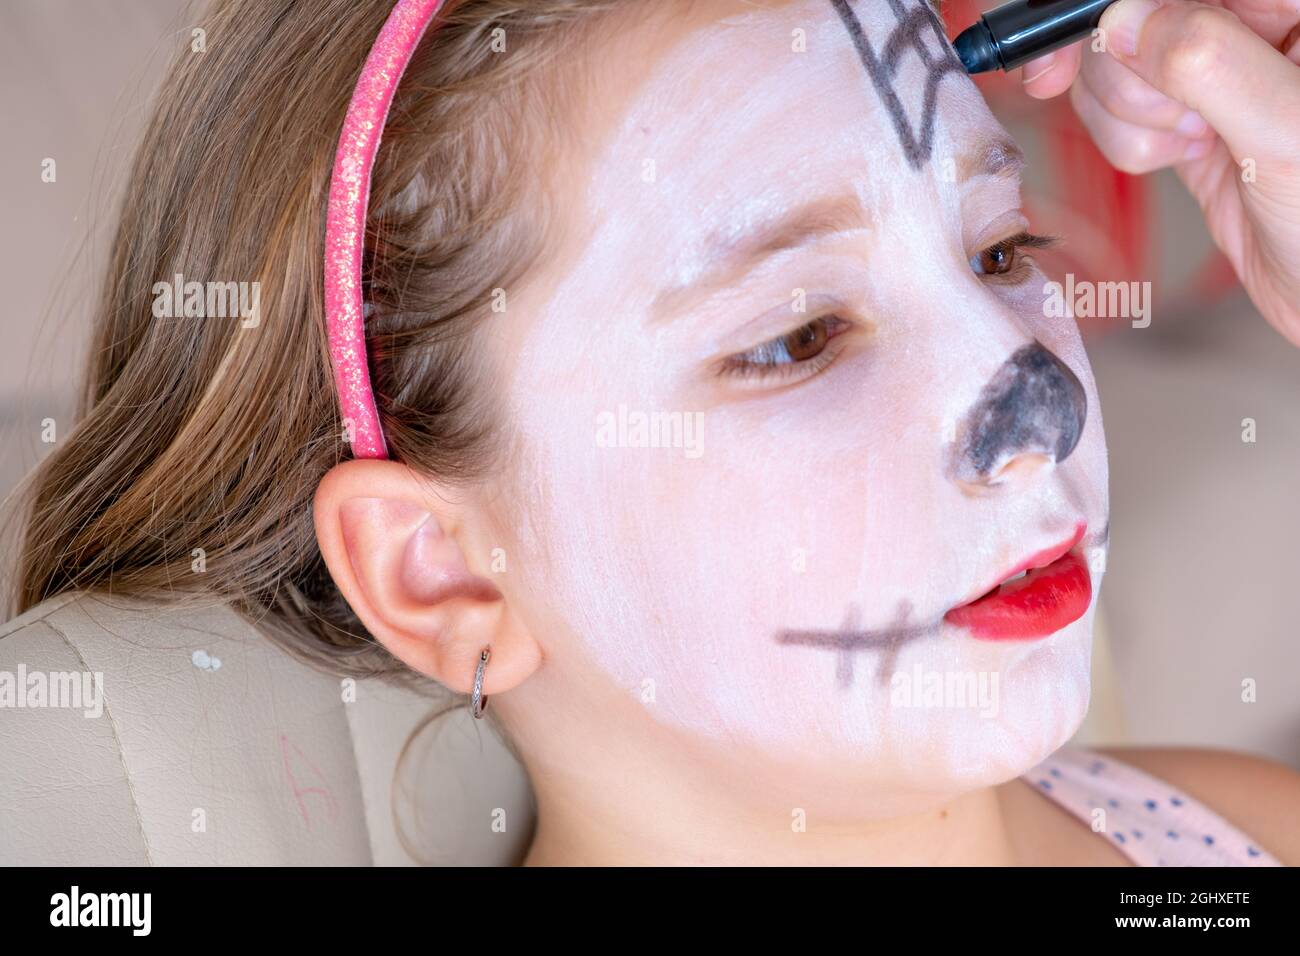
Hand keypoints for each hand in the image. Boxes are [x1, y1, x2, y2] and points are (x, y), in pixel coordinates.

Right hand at [1020, 0, 1299, 344]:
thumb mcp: (1284, 131)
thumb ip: (1209, 63)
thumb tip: (1128, 20)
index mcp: (1293, 4)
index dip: (1115, 10)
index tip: (1058, 50)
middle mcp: (1258, 25)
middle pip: (1134, 15)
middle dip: (1129, 77)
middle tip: (1176, 124)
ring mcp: (1220, 70)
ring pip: (1118, 62)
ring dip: (1129, 118)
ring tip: (1191, 147)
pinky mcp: (1193, 113)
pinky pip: (1123, 108)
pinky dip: (1129, 140)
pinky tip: (1182, 159)